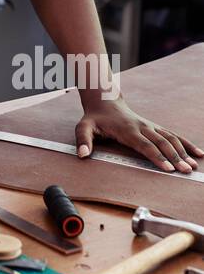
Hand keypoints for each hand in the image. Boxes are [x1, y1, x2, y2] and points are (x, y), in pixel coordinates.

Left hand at [75, 98, 203, 172]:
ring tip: (193, 166)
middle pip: (162, 144)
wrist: (105, 102)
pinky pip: (173, 135)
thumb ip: (83, 141)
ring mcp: (151, 127)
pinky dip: (186, 144)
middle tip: (186, 171)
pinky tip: (198, 153)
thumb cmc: (95, 119)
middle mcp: (142, 127)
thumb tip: (82, 155)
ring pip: (170, 139)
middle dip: (175, 158)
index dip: (156, 157)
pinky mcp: (155, 127)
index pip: (144, 146)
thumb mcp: (84, 127)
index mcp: (127, 130)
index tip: (167, 169)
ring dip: (183, 152)